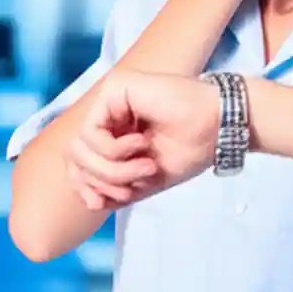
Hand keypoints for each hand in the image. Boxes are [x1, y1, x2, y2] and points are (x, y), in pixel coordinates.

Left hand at [69, 70, 220, 210]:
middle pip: (75, 158)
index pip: (78, 165)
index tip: (123, 195)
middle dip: (105, 180)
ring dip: (113, 168)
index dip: (90, 187)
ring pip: (79, 148)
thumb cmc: (191, 148)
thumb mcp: (145, 180)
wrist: (217, 127)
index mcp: (114, 134)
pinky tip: (141, 143)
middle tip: (140, 179)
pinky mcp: (113, 90)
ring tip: (145, 165)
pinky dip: (115, 150)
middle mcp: (106, 115)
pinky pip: (91, 133)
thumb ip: (115, 189)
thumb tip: (89, 201)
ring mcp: (108, 101)